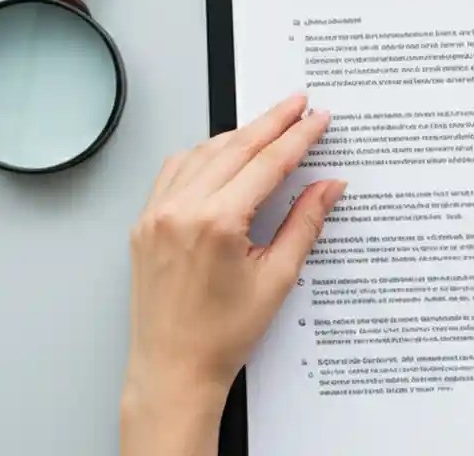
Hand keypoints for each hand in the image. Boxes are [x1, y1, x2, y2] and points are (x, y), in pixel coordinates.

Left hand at [121, 94, 344, 455]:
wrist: (174, 369)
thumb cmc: (222, 335)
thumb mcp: (278, 277)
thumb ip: (305, 222)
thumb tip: (329, 185)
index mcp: (216, 223)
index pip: (267, 163)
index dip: (298, 136)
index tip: (318, 119)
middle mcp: (181, 211)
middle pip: (235, 147)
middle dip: (272, 122)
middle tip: (298, 104)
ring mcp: (157, 214)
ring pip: (203, 153)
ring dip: (238, 135)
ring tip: (268, 124)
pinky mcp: (144, 223)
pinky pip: (175, 171)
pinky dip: (202, 154)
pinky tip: (222, 153)